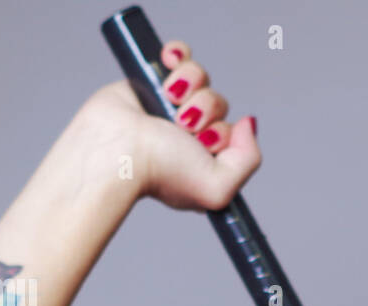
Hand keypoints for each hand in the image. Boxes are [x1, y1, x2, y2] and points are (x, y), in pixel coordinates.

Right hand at [71, 39, 260, 211]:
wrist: (118, 149)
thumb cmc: (161, 172)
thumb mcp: (219, 188)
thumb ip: (249, 160)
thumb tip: (248, 123)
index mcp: (202, 157)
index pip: (232, 132)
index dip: (222, 132)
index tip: (204, 143)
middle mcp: (186, 132)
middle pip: (217, 102)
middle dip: (205, 109)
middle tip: (183, 125)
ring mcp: (168, 105)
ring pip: (200, 77)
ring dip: (190, 84)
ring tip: (170, 98)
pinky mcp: (149, 81)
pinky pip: (178, 56)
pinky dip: (179, 54)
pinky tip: (171, 62)